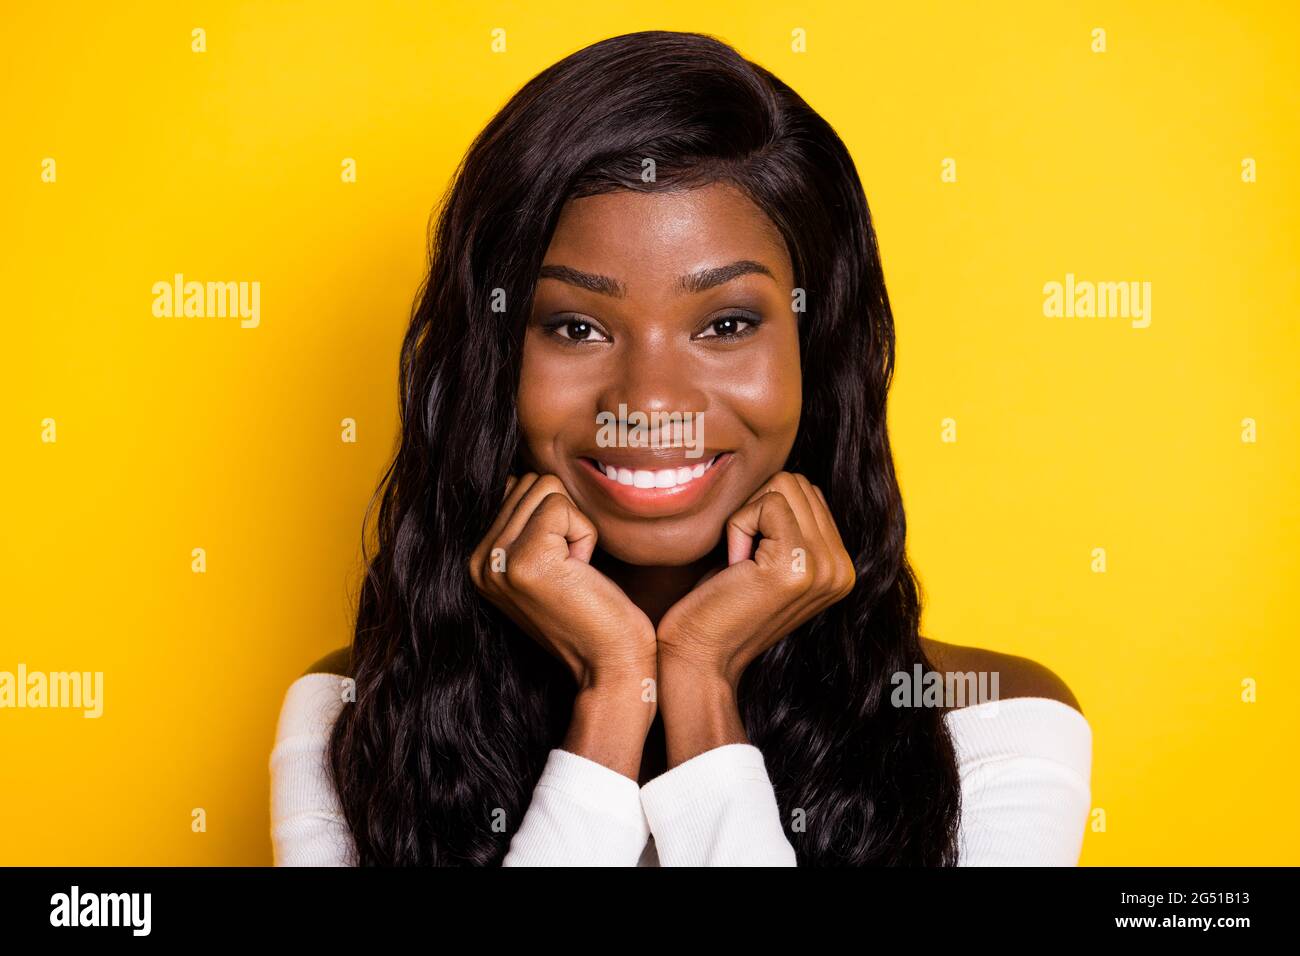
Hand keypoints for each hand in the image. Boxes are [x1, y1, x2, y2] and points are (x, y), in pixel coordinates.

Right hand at [468, 473, 656, 690]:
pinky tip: (581, 574)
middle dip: (564, 517)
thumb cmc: (591, 613)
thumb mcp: (546, 565)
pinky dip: (585, 535)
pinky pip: (563, 507)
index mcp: (479, 560)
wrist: (609, 666)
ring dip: (575, 525)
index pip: (514, 487)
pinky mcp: (526, 560)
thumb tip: (523, 475)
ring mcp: (497, 560)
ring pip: (546, 488)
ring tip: (574, 571)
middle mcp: (479, 560)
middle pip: (530, 482)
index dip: (553, 516)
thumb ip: (525, 524)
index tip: (560, 564)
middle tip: (571, 568)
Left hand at [656, 471, 855, 689]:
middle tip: (742, 562)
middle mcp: (843, 569)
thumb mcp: (767, 561)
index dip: (764, 511)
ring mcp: (825, 568)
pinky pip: (767, 502)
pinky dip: (737, 526)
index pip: (808, 492)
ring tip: (740, 565)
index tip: (751, 559)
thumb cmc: (720, 605)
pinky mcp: (797, 565)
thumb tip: (786, 478)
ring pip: (784, 486)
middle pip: (797, 483)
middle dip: (756, 509)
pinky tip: (734, 567)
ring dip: (747, 517)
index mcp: (841, 567)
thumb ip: (792, 526)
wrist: (700, 658)